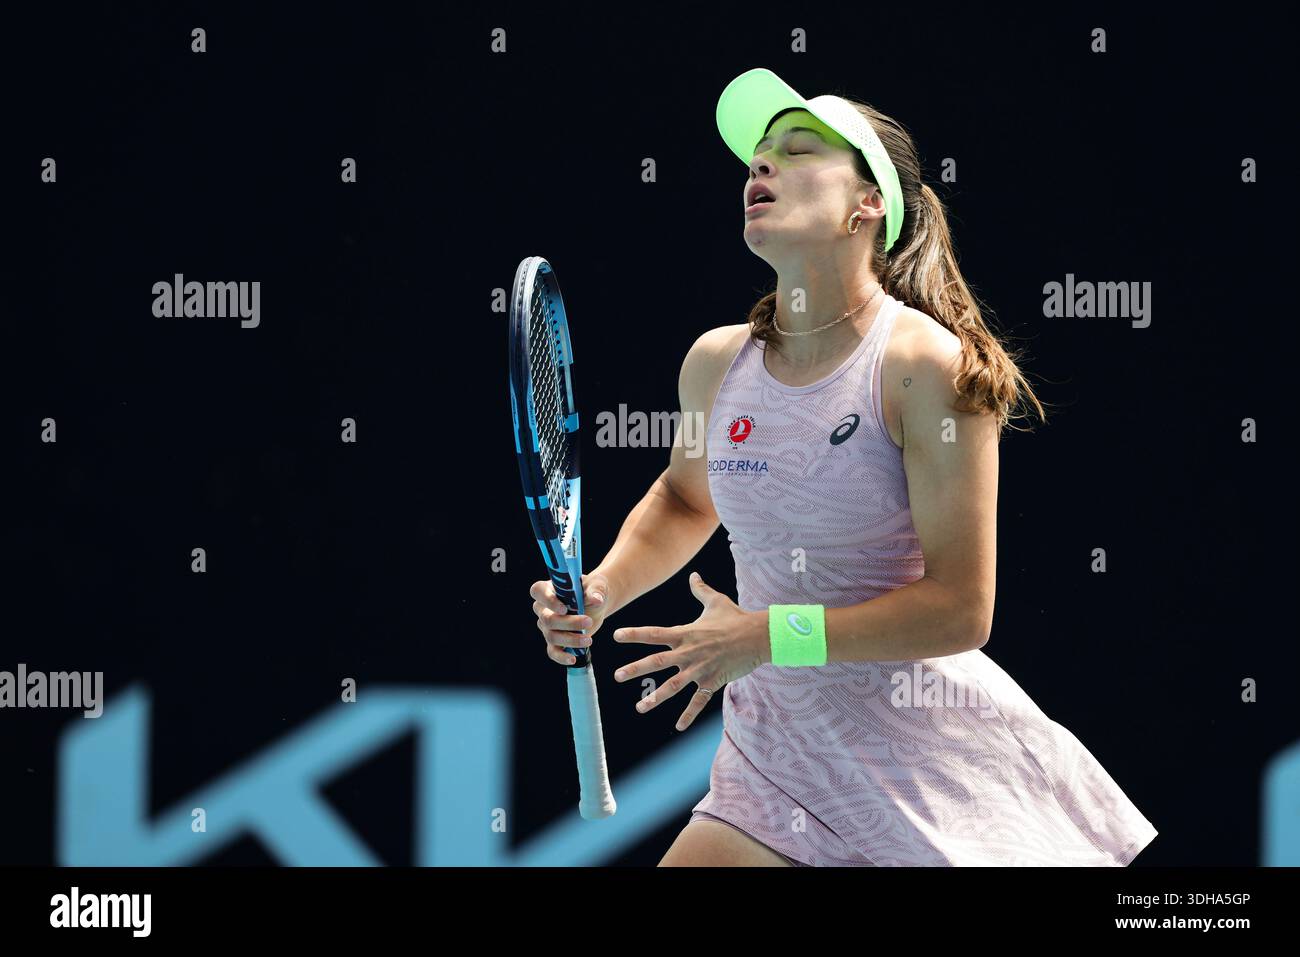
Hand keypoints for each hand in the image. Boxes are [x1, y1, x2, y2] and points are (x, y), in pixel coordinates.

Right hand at [530, 571, 612, 665]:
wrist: (596, 605)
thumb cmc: (592, 590)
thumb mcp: (596, 585)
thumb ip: (595, 590)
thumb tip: (596, 600)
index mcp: (548, 589)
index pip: (538, 591)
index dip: (548, 600)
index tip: (564, 608)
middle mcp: (543, 608)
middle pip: (547, 618)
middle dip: (568, 623)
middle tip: (588, 621)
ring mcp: (546, 626)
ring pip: (551, 636)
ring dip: (571, 639)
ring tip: (589, 640)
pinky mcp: (554, 641)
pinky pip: (553, 652)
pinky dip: (562, 657)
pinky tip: (573, 659)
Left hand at [611, 571, 766, 730]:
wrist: (759, 636)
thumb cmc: (737, 618)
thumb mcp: (716, 601)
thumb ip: (701, 590)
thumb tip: (694, 575)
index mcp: (686, 633)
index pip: (654, 634)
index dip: (634, 634)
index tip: (615, 635)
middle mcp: (689, 652)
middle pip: (657, 662)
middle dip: (636, 669)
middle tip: (617, 676)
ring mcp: (700, 669)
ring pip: (673, 686)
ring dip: (656, 698)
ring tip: (640, 707)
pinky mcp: (713, 681)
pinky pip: (699, 701)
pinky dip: (688, 715)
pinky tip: (678, 727)